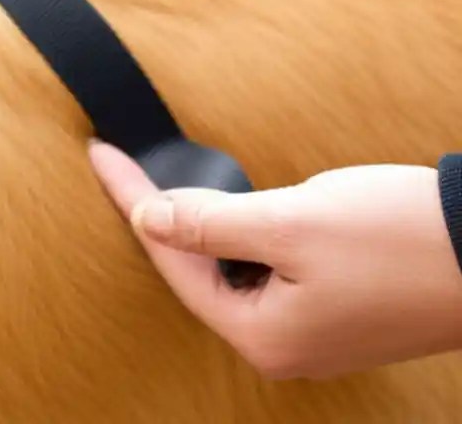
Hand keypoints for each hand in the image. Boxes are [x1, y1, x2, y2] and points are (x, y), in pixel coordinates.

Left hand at [88, 141, 461, 378]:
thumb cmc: (402, 237)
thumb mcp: (291, 222)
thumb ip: (211, 224)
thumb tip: (148, 220)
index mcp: (264, 337)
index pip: (174, 262)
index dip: (133, 202)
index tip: (101, 156)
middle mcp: (284, 348)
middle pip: (200, 273)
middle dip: (164, 220)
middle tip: (125, 168)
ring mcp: (315, 334)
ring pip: (236, 272)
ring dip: (207, 228)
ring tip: (169, 184)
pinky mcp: (342, 313)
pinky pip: (272, 273)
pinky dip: (248, 238)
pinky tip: (236, 211)